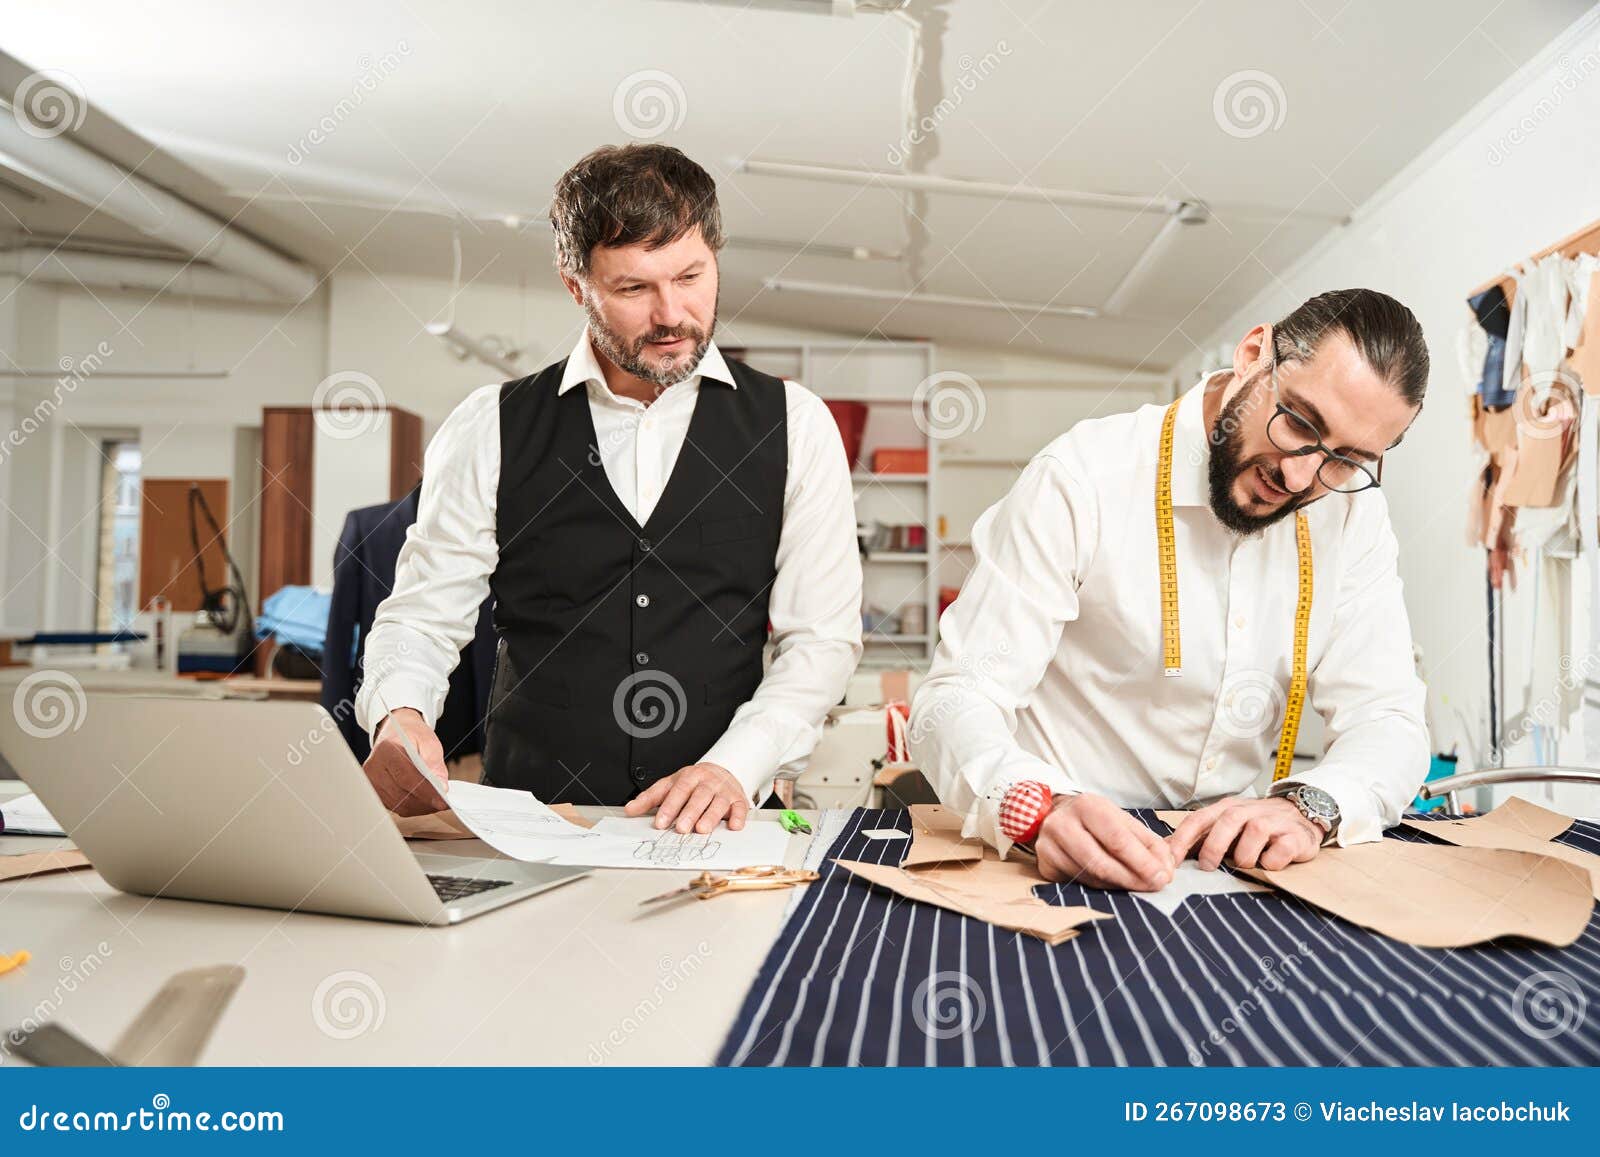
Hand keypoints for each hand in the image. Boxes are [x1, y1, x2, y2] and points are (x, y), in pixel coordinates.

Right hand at [362, 708, 449, 816]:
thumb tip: (442, 788)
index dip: (425, 792)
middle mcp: (374, 768)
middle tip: (444, 804)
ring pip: (399, 805)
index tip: (442, 802)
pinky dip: (412, 807)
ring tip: (436, 802)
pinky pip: (395, 807)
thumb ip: (435, 765)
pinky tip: (424, 802)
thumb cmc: (412, 736)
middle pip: (402, 795)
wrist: (395, 733)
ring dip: (420, 807)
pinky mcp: (375, 792)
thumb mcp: (429, 743)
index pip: (406, 777)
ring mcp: (372, 782)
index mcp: (387, 750)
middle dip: (426, 802)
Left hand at [624, 763, 749, 833]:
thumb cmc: (693, 783)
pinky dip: (738, 817)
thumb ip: (650, 798)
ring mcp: (724, 791)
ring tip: (702, 829)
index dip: (669, 807)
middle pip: (699, 796)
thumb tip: (630, 810)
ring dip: (711, 816)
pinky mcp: (738, 800)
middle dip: (690, 812)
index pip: (678, 791)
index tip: (660, 822)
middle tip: (681, 828)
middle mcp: (708, 782)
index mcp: (690, 777)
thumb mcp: (670, 785)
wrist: (722, 770)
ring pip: (718, 802)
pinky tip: (734, 826)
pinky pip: (740, 808)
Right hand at [1034, 793, 1174, 891]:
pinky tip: (1114, 884)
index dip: (1142, 861)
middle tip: (1155, 886)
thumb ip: (1147, 842)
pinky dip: (1102, 888)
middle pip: (1101, 862)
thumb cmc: (1095, 820)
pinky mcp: (1044, 865)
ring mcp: (1048, 846)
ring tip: (1138, 885)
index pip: (1117, 838)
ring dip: (1120, 886)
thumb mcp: (1121, 819)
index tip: (1163, 876)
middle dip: (1133, 879)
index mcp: (1087, 806)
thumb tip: (1166, 868)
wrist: (1054, 815)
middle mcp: (1062, 824)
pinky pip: (1079, 884)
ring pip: (1090, 877)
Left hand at [1165, 796, 1322, 871]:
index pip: (1199, 819)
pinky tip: (1270, 862)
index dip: (1183, 838)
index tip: (1171, 860)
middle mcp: (1249, 811)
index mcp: (1227, 808)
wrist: (1302, 816)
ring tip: (1246, 863)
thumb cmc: (1256, 826)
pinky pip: (1281, 850)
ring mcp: (1274, 821)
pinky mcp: (1295, 836)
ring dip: (1246, 855)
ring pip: (1255, 833)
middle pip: (1227, 821)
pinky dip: (1273, 861)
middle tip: (1208, 867)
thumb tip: (1167, 851)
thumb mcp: (1226, 827)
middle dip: (1214, 846)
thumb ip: (1201, 837)